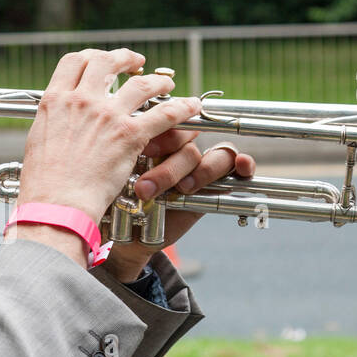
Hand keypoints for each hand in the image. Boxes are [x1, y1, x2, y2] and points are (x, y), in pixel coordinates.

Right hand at [10, 49, 198, 265]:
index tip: (101, 60)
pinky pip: (165, 113)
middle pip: (107, 61)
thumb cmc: (43, 183)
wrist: (56, 203)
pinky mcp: (130, 135)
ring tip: (166, 83)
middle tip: (135, 63)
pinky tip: (190, 106)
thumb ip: (53, 122)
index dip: (91, 56)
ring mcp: (108, 115)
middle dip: (124, 58)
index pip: (74, 62)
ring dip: (157, 80)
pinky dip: (181, 107)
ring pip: (141, 83)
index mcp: (55, 101)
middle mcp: (81, 101)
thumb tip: (60, 121)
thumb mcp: (38, 141)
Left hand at [100, 134, 255, 282]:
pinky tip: (242, 166)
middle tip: (145, 187)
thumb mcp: (113, 179)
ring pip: (202, 153)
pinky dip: (242, 163)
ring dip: (194, 171)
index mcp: (147, 136)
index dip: (158, 132)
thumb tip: (118, 141)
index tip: (142, 149)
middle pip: (182, 138)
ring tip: (181, 190)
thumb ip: (120, 157)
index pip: (162, 119)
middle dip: (166, 164)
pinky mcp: (216, 182)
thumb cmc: (117, 203)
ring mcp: (195, 163)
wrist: (128, 237)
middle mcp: (173, 146)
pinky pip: (234, 164)